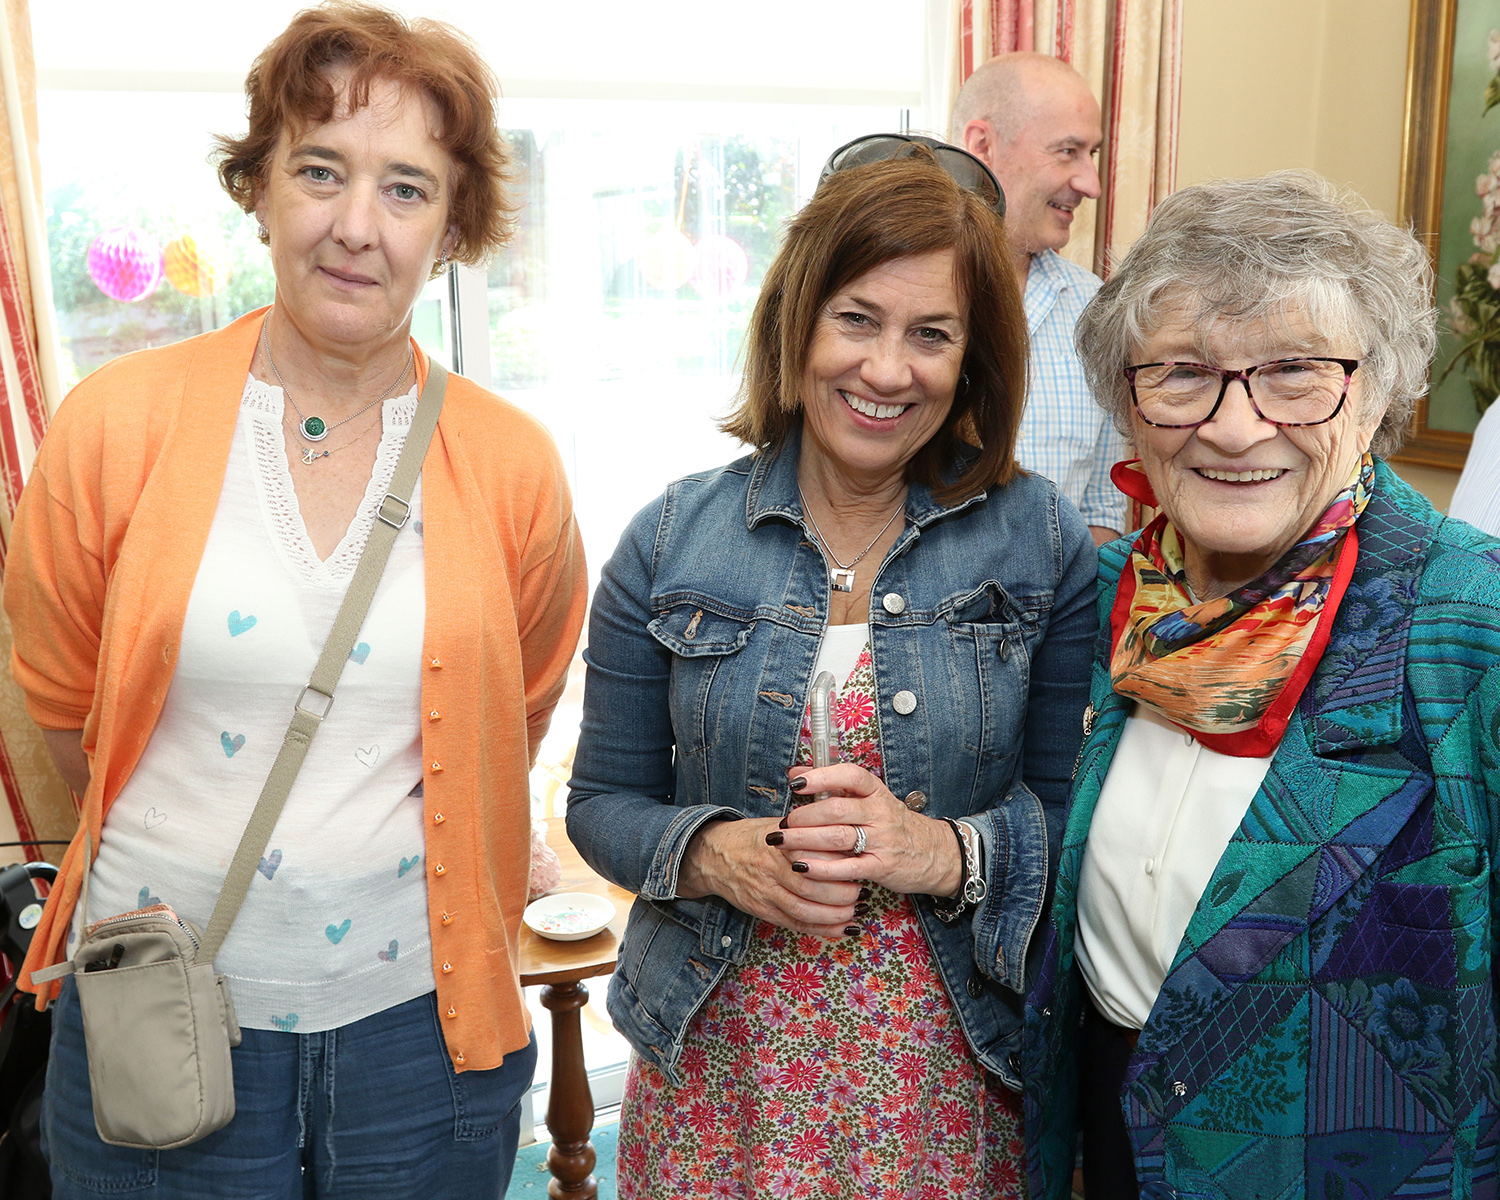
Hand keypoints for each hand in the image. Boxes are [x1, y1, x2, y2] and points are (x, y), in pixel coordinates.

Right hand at [677, 816, 861, 939]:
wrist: (713, 856)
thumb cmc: (753, 837)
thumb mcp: (778, 824)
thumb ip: (808, 828)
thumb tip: (846, 831)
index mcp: (777, 844)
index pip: (812, 855)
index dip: (839, 863)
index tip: (858, 863)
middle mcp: (769, 869)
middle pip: (811, 887)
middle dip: (841, 894)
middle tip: (861, 892)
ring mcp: (764, 893)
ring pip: (803, 910)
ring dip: (834, 915)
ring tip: (855, 911)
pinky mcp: (762, 911)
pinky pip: (794, 924)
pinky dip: (820, 929)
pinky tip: (841, 928)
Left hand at [774, 764, 962, 897]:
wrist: (934, 853)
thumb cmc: (893, 824)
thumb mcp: (870, 799)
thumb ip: (833, 786)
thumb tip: (795, 773)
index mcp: (876, 792)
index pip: (850, 776)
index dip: (822, 777)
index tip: (796, 784)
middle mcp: (880, 813)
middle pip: (837, 809)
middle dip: (804, 816)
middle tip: (784, 823)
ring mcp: (882, 840)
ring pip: (838, 837)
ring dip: (805, 840)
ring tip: (782, 842)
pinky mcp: (881, 867)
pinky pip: (847, 868)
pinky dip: (821, 868)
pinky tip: (801, 867)